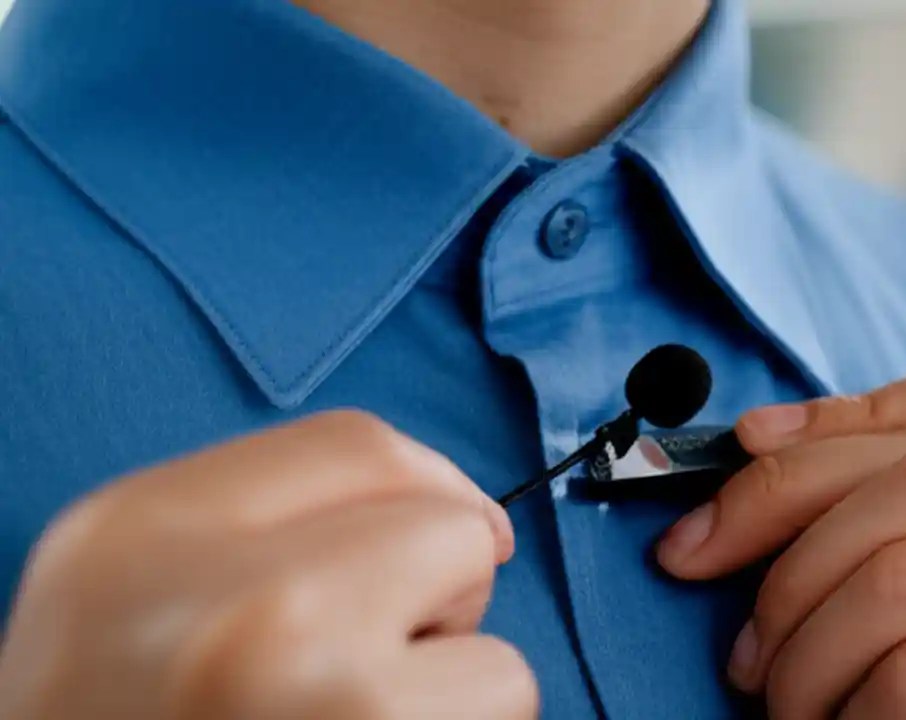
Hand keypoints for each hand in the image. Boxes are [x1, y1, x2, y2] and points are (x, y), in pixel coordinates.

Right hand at [0, 411, 536, 719]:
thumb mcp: (127, 598)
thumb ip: (268, 524)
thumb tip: (462, 515)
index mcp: (137, 539)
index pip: (356, 446)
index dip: (425, 489)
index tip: (433, 549)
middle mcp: (226, 606)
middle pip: (446, 527)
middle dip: (433, 603)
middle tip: (346, 681)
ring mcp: (315, 696)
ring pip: (495, 647)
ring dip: (450, 701)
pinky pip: (502, 718)